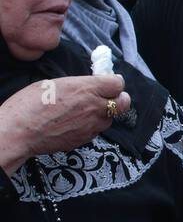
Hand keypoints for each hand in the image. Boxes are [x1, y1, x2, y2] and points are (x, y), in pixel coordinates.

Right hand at [0, 75, 129, 175]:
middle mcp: (95, 107)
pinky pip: (96, 130)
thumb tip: (90, 86)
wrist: (20, 132)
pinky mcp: (86, 139)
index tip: (108, 82)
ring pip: (110, 118)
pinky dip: (91, 125)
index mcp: (87, 89)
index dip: (114, 82)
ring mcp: (93, 125)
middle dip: (118, 98)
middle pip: (124, 102)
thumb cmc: (29, 104)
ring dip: (103, 113)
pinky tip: (75, 123)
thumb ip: (79, 85)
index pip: (118, 83)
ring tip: (84, 111)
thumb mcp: (54, 83)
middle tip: (107, 97)